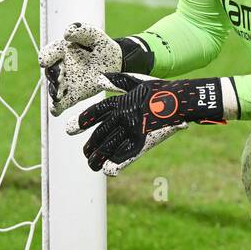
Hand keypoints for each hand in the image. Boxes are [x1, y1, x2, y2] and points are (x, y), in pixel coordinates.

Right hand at [39, 22, 123, 115]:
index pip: (50, 53)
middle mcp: (60, 67)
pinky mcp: (73, 95)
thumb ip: (82, 30)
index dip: (46, 57)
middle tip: (58, 79)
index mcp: (62, 50)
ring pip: (55, 89)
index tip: (44, 61)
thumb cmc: (101, 46)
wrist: (115, 63)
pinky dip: (56, 108)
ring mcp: (65, 82)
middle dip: (53, 77)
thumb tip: (67, 33)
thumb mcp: (94, 34)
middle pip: (51, 73)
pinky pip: (61, 103)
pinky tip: (56, 110)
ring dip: (54, 93)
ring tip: (58, 96)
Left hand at [67, 73, 224, 174]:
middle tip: (85, 154)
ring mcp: (133, 130)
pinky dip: (117, 163)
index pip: (95, 113)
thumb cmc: (161, 90)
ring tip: (92, 165)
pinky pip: (127, 155)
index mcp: (120, 102)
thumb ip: (117, 81)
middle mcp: (123, 116)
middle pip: (100, 134)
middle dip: (90, 145)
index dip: (81, 121)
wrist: (181, 99)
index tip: (69, 130)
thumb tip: (99, 78)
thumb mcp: (137, 82)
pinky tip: (108, 170)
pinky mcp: (144, 141)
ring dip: (99, 157)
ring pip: (109, 146)